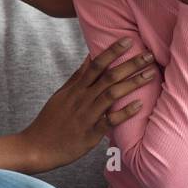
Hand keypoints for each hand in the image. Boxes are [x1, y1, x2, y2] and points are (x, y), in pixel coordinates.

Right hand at [22, 37, 155, 170]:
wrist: (36, 147)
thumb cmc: (50, 121)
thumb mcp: (61, 95)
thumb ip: (77, 77)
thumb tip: (89, 57)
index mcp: (76, 89)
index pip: (96, 64)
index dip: (112, 51)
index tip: (128, 40)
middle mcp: (82, 99)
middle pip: (109, 76)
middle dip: (130, 64)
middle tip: (149, 54)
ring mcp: (86, 116)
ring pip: (112, 94)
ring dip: (133, 83)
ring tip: (150, 74)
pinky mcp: (90, 134)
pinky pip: (110, 121)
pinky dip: (124, 113)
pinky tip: (140, 105)